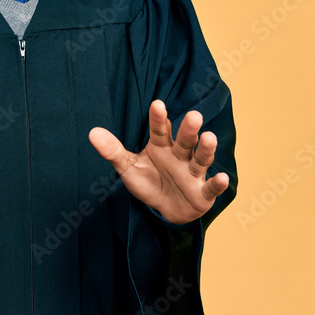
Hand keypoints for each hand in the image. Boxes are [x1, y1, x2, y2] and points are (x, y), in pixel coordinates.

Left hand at [88, 100, 228, 223]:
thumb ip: (112, 150)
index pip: (159, 130)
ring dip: (205, 149)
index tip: (157, 104)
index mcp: (162, 147)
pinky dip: (218, 184)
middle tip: (193, 116)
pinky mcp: (203, 193)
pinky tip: (222, 177)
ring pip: (201, 159)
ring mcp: (193, 173)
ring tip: (209, 137)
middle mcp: (180, 156)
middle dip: (189, 130)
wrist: (166, 210)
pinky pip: (210, 187)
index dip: (158, 118)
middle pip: (185, 141)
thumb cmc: (149, 182)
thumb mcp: (128, 167)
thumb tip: (92, 132)